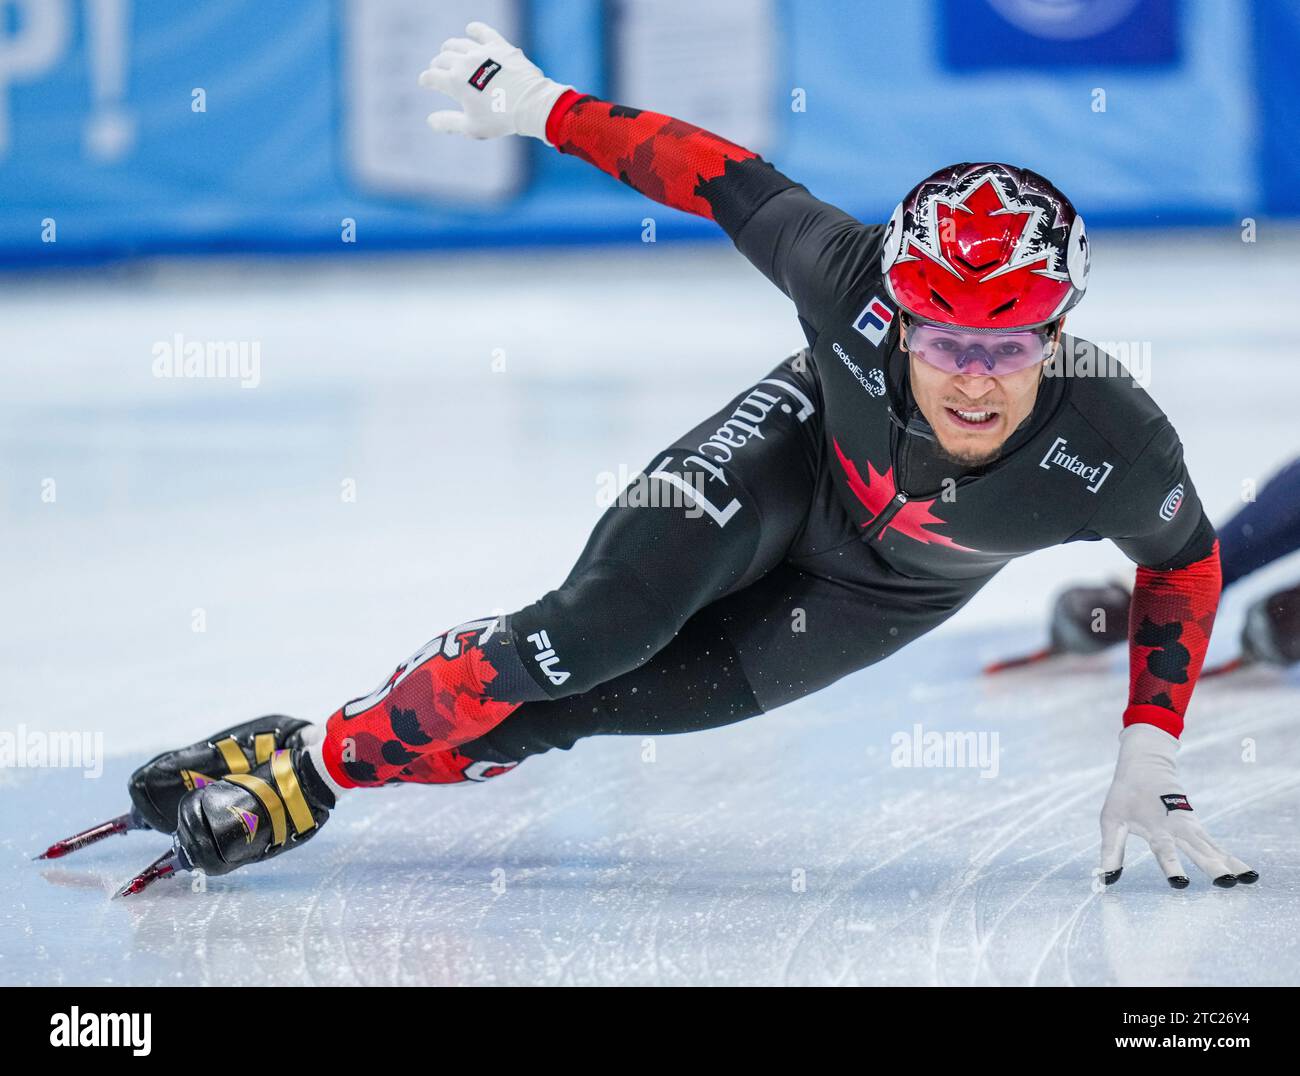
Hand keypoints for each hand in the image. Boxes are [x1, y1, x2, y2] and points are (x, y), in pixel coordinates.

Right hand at [418, 22, 570, 142]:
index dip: (426, 80)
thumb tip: (430, 120)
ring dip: (450, 48)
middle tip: (437, 69)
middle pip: (443, 59)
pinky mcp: (499, 46)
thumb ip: (448, 123)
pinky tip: (471, 29)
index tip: (425, 82)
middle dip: (437, 64)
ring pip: (458, 44)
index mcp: (454, 82)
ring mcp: (481, 52)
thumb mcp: (471, 127)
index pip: (432, 77)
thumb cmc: (500, 119)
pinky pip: (484, 32)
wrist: (529, 104)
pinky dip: (475, 29)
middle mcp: (464, 63)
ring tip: (448, 51)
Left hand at [1099, 723, 1255, 888]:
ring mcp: (1191, 827)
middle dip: (1212, 867)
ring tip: (1246, 882)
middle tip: (1226, 884)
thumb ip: (1111, 850)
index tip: (1179, 883)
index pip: (1164, 851)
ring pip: (1212, 848)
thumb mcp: (1111, 820)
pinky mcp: (1197, 827)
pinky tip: (1245, 874)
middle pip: (1197, 850)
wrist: (1145, 765)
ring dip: (1228, 864)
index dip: (1171, 867)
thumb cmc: (1124, 795)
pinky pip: (1216, 846)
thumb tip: (1105, 880)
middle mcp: (1178, 828)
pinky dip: (1230, 858)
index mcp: (1155, 827)